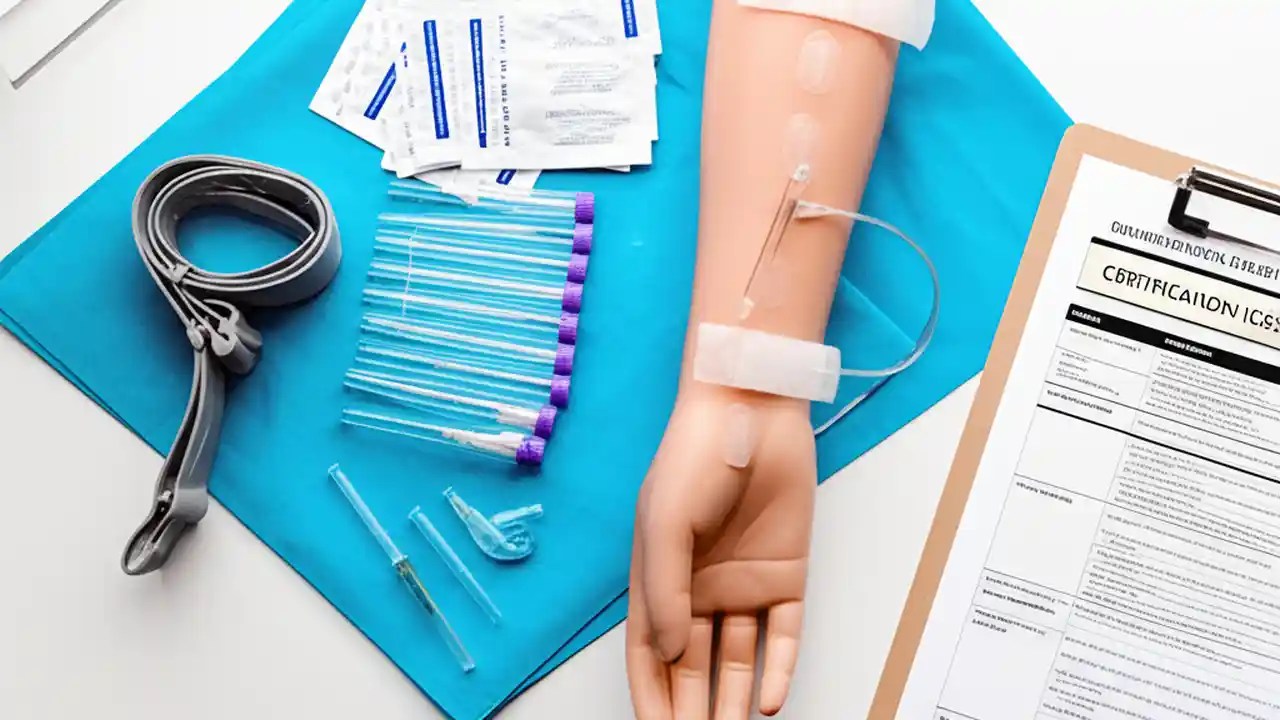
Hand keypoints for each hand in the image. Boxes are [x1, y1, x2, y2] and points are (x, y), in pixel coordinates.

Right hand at [627, 386, 816, 718]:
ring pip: (737, 657)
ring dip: (734, 700)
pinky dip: (777, 668)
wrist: (752, 409)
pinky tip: (768, 701)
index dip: (652, 696)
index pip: (651, 653)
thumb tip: (670, 654)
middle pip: (693, 665)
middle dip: (693, 710)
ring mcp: (743, 582)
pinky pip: (782, 633)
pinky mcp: (785, 572)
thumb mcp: (664, 524)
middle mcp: (699, 587)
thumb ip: (664, 592)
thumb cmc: (694, 457)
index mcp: (658, 577)